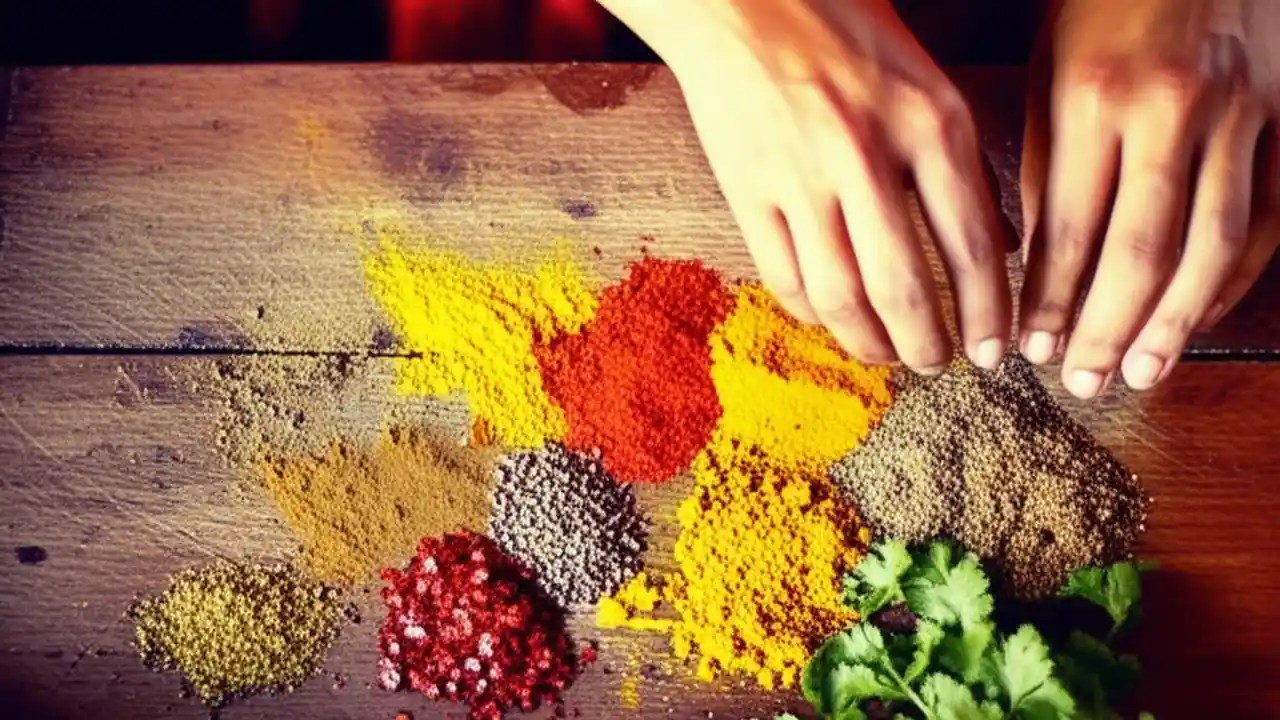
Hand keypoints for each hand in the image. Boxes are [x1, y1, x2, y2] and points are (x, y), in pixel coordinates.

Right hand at [600, 0, 1013, 372]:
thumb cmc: (842, 25)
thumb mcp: (926, 77)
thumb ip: (962, 161)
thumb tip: (998, 243)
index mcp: (929, 121)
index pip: (973, 245)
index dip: (988, 314)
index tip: (995, 352)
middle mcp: (867, 155)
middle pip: (904, 288)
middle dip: (929, 345)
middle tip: (940, 364)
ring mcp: (801, 177)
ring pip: (840, 296)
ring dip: (869, 343)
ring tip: (888, 355)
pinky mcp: (749, 192)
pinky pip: (785, 277)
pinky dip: (814, 312)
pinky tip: (833, 316)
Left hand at [1021, 0, 1279, 397]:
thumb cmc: (1104, 4)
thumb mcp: (1050, 69)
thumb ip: (1045, 163)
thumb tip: (1035, 261)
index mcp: (1092, 97)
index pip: (1069, 227)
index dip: (1049, 299)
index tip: (1028, 347)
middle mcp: (1170, 112)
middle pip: (1141, 250)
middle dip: (1108, 328)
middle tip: (1083, 380)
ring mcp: (1238, 116)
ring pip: (1211, 245)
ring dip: (1174, 321)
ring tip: (1142, 372)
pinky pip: (1266, 218)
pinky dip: (1233, 278)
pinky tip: (1198, 317)